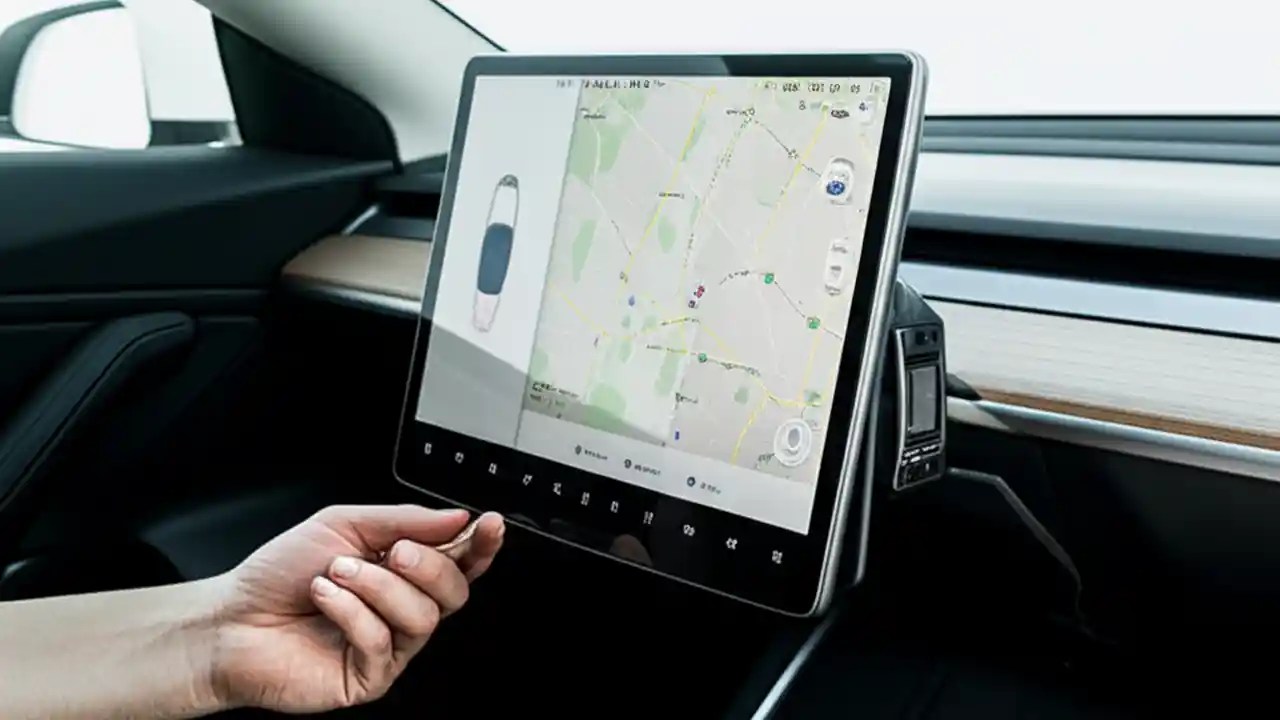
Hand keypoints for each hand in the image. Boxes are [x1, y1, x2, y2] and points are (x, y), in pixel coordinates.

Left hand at [210, 504, 503, 712]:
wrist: (230, 618)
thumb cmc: (278, 574)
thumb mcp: (342, 525)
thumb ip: (403, 520)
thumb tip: (456, 518)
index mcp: (402, 571)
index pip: (459, 560)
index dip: (481, 544)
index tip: (489, 524)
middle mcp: (400, 609)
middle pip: (454, 592)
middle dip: (426, 565)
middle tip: (391, 552)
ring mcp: (389, 646)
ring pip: (422, 616)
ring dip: (376, 586)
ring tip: (336, 574)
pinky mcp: (369, 678)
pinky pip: (383, 641)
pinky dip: (351, 612)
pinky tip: (325, 599)